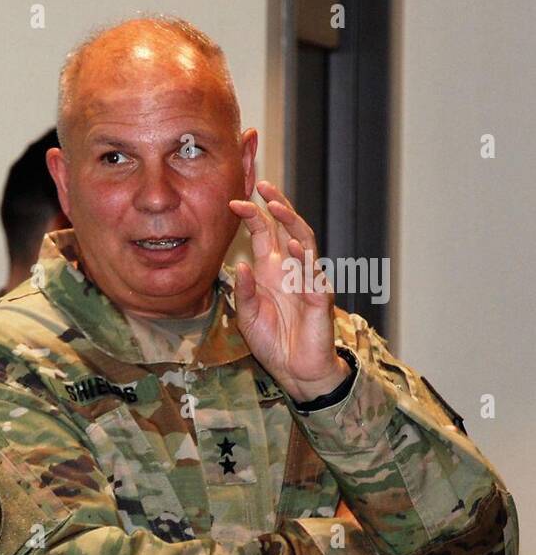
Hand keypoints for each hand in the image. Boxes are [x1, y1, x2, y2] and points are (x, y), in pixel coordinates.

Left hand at [229, 181, 349, 402]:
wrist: (295, 370)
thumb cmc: (274, 340)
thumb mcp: (248, 316)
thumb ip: (245, 291)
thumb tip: (239, 265)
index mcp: (272, 271)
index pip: (264, 234)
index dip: (253, 216)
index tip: (234, 202)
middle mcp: (291, 270)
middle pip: (288, 228)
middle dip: (277, 206)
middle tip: (262, 185)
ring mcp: (308, 282)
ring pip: (304, 244)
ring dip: (292, 223)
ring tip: (278, 206)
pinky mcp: (319, 300)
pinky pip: (313, 276)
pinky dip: (302, 261)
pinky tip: (290, 246)